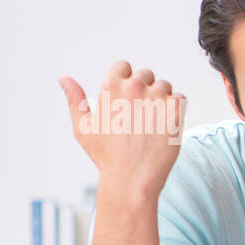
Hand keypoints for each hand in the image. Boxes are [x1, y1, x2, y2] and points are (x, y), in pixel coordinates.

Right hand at [59, 61, 186, 200]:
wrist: (131, 178)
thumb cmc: (105, 155)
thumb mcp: (83, 127)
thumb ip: (75, 99)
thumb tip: (63, 78)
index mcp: (111, 87)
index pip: (123, 66)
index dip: (126, 80)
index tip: (126, 99)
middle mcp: (134, 87)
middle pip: (146, 75)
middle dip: (145, 90)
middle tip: (140, 117)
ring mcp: (157, 98)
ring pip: (165, 86)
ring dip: (162, 99)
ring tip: (152, 123)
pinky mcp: (175, 111)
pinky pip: (181, 98)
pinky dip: (177, 110)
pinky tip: (166, 126)